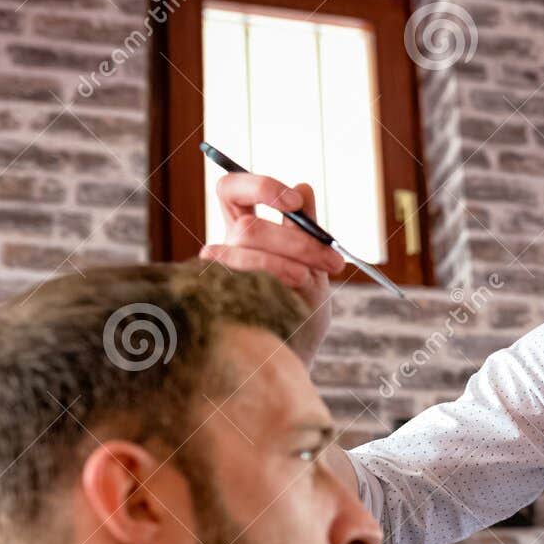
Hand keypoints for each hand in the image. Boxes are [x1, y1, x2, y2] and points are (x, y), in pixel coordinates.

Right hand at [201, 173, 346, 356]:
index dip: (259, 186)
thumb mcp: (312, 264)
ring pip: (243, 248)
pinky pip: (235, 278)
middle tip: (333, 261)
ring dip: (286, 263)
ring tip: (309, 282)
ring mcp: (214, 275)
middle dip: (296, 241)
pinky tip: (286, 297)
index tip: (294, 203)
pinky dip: (270, 283)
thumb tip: (304, 188)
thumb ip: (305, 228)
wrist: (294, 357)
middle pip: (248, 227)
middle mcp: (225, 248)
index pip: (232, 189)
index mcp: (245, 231)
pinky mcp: (210, 297)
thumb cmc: (300, 308)